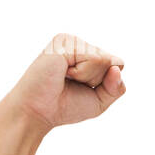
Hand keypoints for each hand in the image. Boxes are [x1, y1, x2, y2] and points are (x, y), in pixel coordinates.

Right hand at [6, 34, 125, 131]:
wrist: (37, 112)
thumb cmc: (64, 106)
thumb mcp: (100, 101)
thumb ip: (116, 87)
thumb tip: (117, 68)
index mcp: (86, 53)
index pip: (118, 64)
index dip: (107, 83)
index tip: (82, 87)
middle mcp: (78, 44)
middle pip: (113, 61)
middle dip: (98, 80)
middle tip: (72, 84)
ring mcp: (70, 41)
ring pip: (104, 60)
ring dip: (88, 77)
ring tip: (65, 78)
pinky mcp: (63, 42)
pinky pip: (94, 58)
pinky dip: (82, 73)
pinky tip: (62, 73)